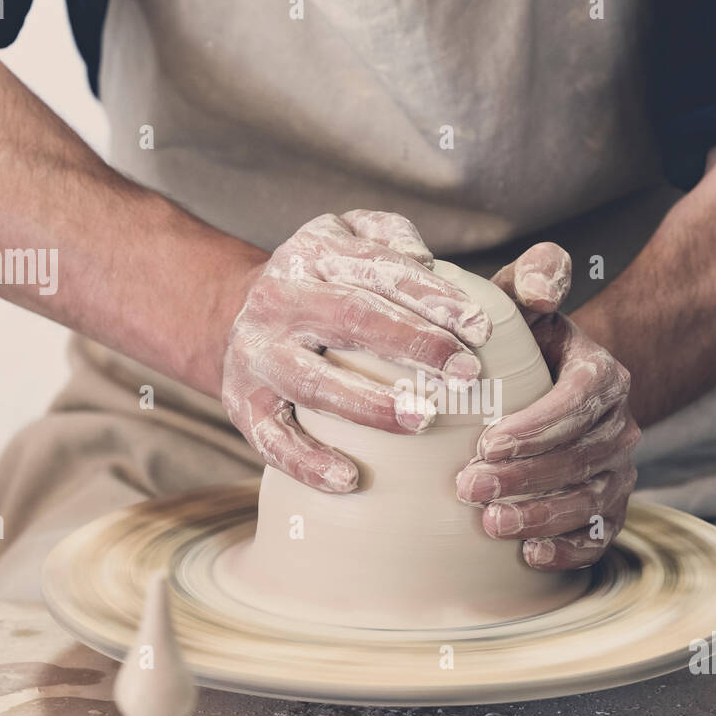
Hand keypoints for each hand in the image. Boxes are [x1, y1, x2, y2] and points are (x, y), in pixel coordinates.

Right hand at [222, 210, 491, 492]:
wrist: (234, 317)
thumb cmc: (322, 282)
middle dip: (415, 345)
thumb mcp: (346, 236)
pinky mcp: (241, 404)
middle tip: (468, 374)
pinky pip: (271, 440)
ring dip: (370, 404)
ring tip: (424, 420)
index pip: (378, 270)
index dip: (432, 298)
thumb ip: (388, 234)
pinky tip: (350, 481)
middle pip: (351, 318)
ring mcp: (257, 355)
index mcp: (312, 254)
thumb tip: (424, 259)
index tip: (481, 329)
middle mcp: (279, 300)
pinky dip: (307, 463)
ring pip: (313, 382)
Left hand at [456, 243, 640, 569]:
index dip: (537, 425)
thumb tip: (542, 287)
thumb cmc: (519, 342)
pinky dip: (568, 549)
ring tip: (490, 525)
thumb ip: (535, 275)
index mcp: (602, 375)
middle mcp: (619, 425)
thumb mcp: (523, 300)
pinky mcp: (607, 508)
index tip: (487, 440)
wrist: (540, 387)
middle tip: (468, 488)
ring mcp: (617, 470)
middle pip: (581, 457)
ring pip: (590, 499)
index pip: (580, 401)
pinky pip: (599, 535)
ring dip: (541, 515)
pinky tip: (530, 555)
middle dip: (525, 476)